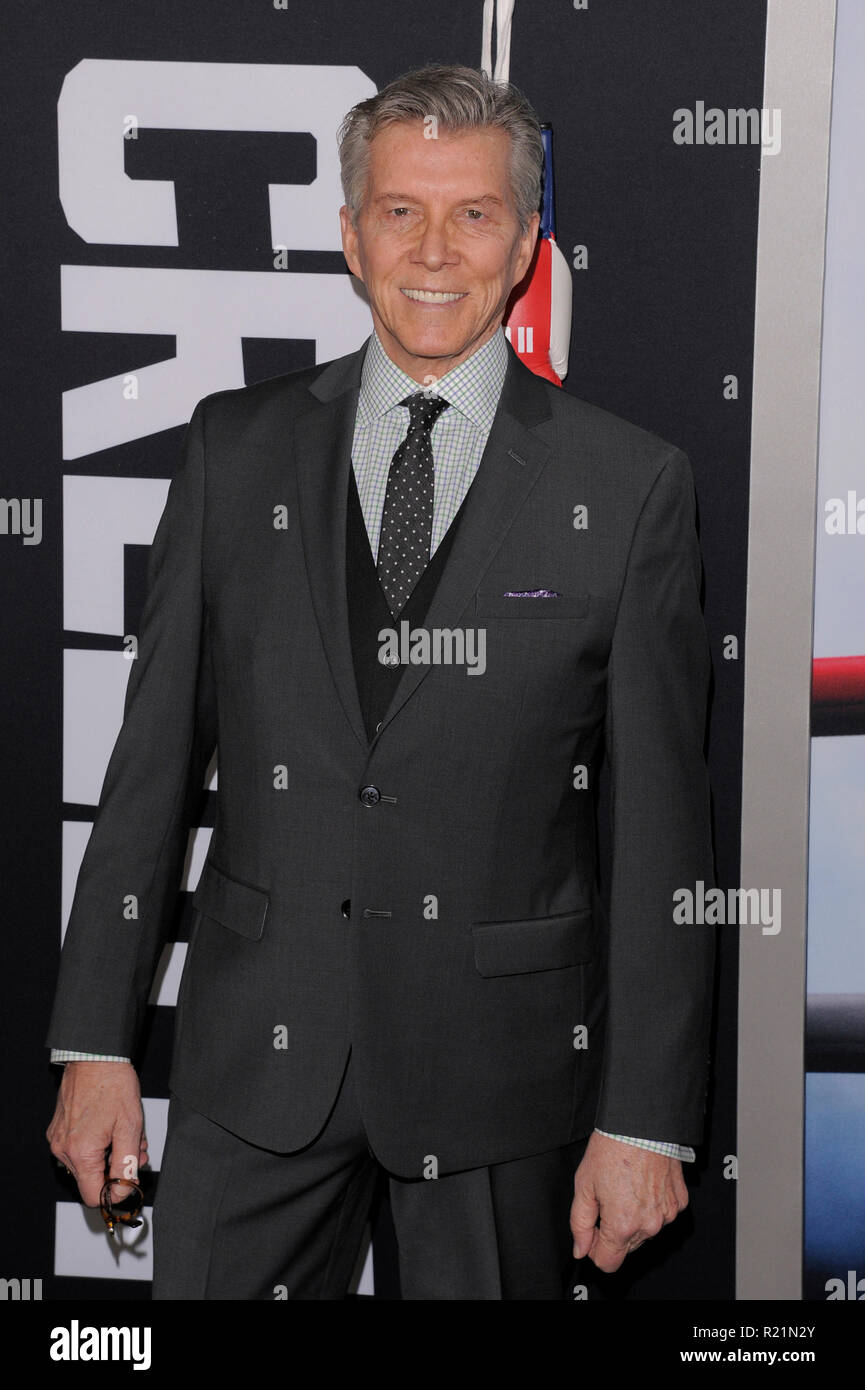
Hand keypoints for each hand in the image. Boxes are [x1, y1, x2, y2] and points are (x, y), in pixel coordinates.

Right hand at [46, 1061, 147, 1206]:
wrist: (95, 1056)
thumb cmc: (112, 1084)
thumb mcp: (130, 1126)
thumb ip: (127, 1163)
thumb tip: (124, 1189)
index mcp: (81, 1152)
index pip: (94, 1196)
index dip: (115, 1192)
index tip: (130, 1180)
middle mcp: (63, 1149)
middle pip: (92, 1179)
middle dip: (117, 1168)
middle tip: (136, 1150)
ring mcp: (58, 1139)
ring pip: (87, 1164)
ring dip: (110, 1155)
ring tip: (126, 1134)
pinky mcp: (58, 1129)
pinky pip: (79, 1149)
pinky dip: (98, 1145)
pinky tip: (112, 1128)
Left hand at [570, 1131, 687, 1271]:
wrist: (641, 1124)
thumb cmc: (612, 1148)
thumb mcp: (583, 1185)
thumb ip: (579, 1223)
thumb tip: (580, 1248)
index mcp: (623, 1225)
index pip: (608, 1262)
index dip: (594, 1249)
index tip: (592, 1229)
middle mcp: (649, 1225)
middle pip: (625, 1247)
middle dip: (613, 1230)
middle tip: (607, 1198)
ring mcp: (667, 1214)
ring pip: (644, 1232)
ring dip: (633, 1219)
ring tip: (625, 1187)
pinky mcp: (679, 1202)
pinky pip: (661, 1215)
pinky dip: (651, 1206)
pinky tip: (643, 1184)